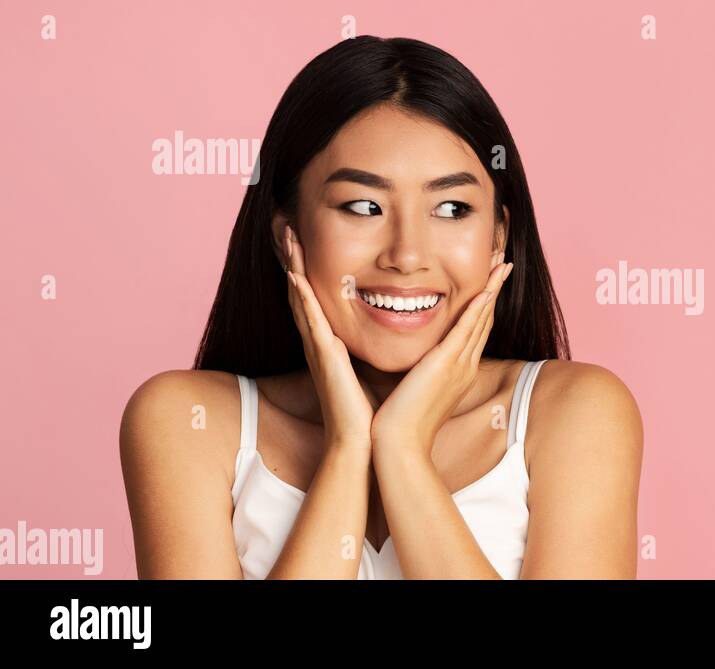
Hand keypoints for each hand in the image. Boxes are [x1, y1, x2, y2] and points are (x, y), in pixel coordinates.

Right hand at [283, 225, 375, 450]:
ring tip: (286, 237)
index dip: (309, 273)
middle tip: (286, 229)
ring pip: (301, 299)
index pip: (319, 301)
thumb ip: (373, 353)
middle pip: (302, 293)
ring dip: (292, 266)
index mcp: (333, 347)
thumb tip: (395, 335)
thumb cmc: (372, 414)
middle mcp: (321, 344)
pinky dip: (301, 297)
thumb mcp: (373, 372)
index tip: (307, 244)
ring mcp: (320, 349)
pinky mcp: (325, 357)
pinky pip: (310, 320)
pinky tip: (294, 275)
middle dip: (294, 260)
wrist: (366, 444)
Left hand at [370, 255, 513, 454]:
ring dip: (492, 288)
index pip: (475, 329)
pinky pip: (467, 329)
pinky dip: (478, 307)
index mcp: (459, 371)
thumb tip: (413, 358)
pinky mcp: (447, 363)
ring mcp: (460, 364)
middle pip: (485, 319)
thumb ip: (419, 370)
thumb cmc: (401, 421)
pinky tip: (486, 289)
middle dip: (494, 288)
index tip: (489, 280)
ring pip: (481, 318)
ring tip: (501, 264)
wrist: (399, 443)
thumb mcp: (416, 388)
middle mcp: (466, 365)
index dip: (483, 302)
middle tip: (503, 262)